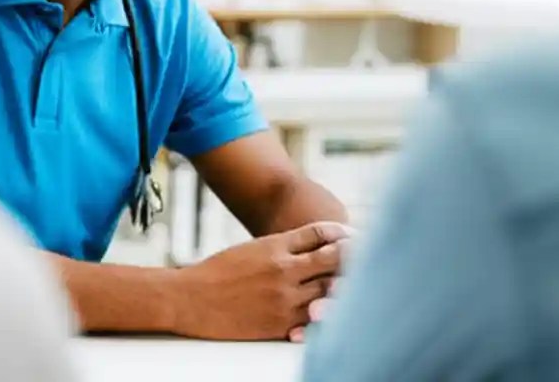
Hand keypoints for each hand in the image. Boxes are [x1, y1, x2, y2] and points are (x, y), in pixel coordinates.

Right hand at [170, 221, 350, 340]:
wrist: (190, 300)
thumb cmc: (218, 272)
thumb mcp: (251, 249)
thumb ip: (282, 247)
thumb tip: (315, 245)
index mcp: (275, 246)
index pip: (319, 233)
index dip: (340, 233)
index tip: (351, 236)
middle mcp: (284, 270)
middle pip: (332, 260)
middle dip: (352, 258)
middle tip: (367, 256)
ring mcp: (284, 299)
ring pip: (330, 290)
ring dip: (345, 286)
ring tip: (359, 284)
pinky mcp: (280, 324)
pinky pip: (315, 319)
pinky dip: (328, 314)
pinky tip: (336, 312)